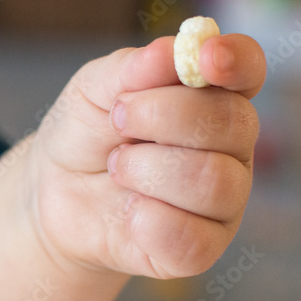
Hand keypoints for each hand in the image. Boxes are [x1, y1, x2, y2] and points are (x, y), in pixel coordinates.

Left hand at [27, 34, 265, 279]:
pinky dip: (148, 221)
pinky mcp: (201, 249)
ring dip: (147, 170)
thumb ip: (131, 70)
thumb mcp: (94, 89)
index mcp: (214, 96)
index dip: (236, 60)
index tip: (207, 57)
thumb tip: (171, 51)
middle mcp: (232, 147)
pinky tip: (128, 211)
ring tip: (117, 168)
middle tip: (117, 120)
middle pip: (233, 124)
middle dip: (163, 116)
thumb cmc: (86, 133)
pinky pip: (193, 239)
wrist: (53, 192)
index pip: (247, 70)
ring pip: (214, 182)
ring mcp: (223, 201)